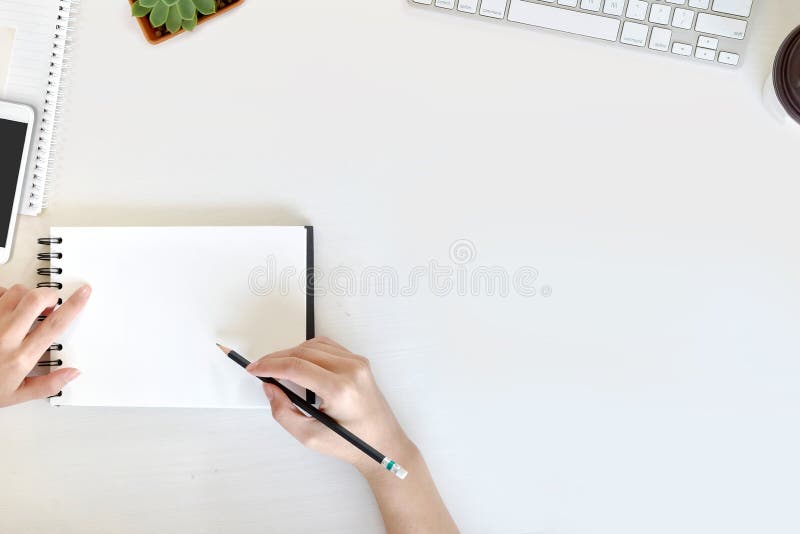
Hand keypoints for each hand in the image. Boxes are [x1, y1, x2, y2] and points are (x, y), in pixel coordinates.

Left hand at [0, 284, 90, 407]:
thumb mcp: (15, 396)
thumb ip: (47, 384)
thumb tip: (72, 373)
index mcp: (20, 357)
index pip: (55, 324)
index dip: (74, 305)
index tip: (83, 293)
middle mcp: (5, 336)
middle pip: (36, 300)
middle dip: (49, 294)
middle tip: (51, 301)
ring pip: (15, 292)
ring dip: (26, 295)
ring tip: (25, 306)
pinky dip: (3, 294)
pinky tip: (4, 306)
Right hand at [247, 337, 414, 474]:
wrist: (383, 443)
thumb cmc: (352, 443)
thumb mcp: (309, 437)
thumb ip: (283, 412)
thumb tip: (270, 387)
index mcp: (340, 389)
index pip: (297, 367)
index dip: (270, 365)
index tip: (254, 368)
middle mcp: (351, 370)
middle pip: (303, 352)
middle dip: (277, 358)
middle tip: (261, 368)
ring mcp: (358, 363)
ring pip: (314, 345)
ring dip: (292, 353)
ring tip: (277, 368)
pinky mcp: (359, 362)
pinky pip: (327, 347)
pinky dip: (308, 352)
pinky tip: (299, 364)